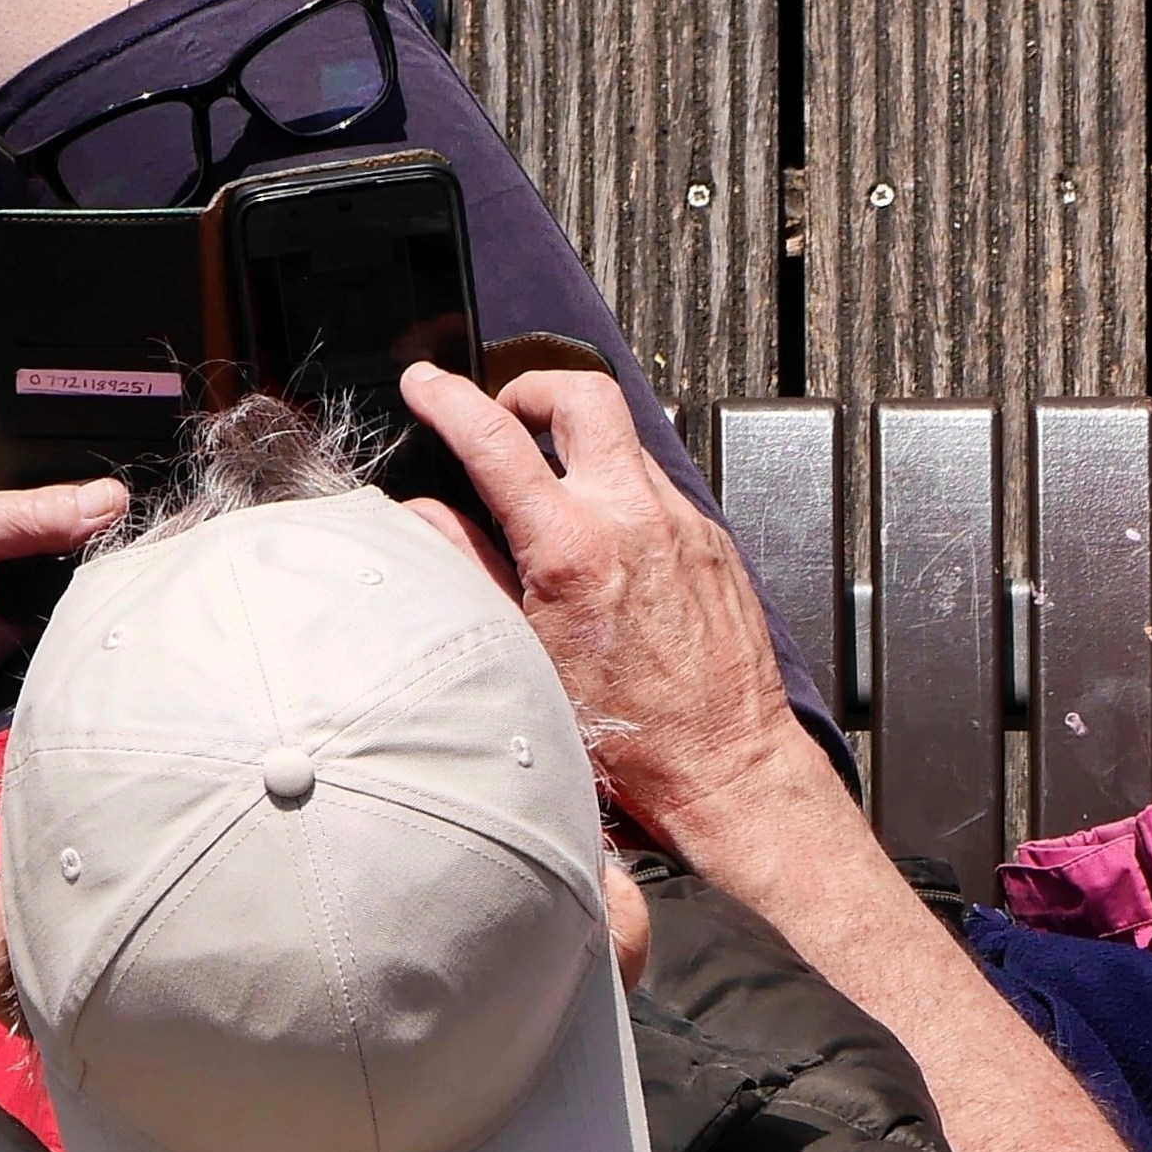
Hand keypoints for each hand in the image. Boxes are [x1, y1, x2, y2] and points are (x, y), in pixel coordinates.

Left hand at [0, 392, 127, 743]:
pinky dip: (96, 577)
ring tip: (100, 550)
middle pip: (77, 463)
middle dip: (99, 486)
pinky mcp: (35, 577)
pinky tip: (98, 579)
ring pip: (91, 519)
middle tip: (114, 512)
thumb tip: (107, 501)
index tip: (120, 446)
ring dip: (102, 536)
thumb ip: (26, 514)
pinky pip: (86, 569)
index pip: (40, 407)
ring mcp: (21, 530)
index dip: (81, 421)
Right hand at [402, 362, 812, 844]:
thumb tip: (427, 518)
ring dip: (581, 448)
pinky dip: (620, 494)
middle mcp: (636, 521)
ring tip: (554, 493)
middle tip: (506, 415)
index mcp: (575, 549)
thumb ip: (470, 570)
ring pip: (625, 441)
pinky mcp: (713, 541)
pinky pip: (657, 490)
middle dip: (531, 389)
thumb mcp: (522, 656)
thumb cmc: (632, 737)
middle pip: (582, 392)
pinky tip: (606, 542)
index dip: (448, 399)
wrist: (724, 765)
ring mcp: (683, 525)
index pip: (496, 439)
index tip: (428, 386)